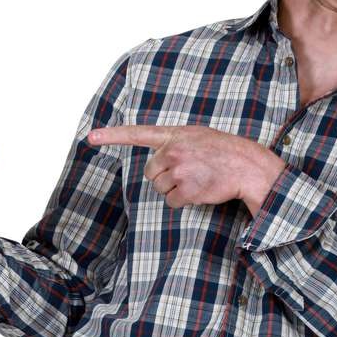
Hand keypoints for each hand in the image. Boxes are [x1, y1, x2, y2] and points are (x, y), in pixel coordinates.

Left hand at [86, 124, 282, 214]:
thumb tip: (156, 164)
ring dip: (175, 190)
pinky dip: (184, 201)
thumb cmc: (222, 152)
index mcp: (173, 135)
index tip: (90, 137)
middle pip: (150, 173)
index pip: (136, 133)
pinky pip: (172, 202)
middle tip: (187, 172)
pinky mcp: (186, 190)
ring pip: (160, 189)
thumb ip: (173, 143)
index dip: (111, 136)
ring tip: (197, 179)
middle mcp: (172, 151)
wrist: (246, 165)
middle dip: (164, 177)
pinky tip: (200, 190)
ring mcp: (178, 171)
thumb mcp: (196, 136)